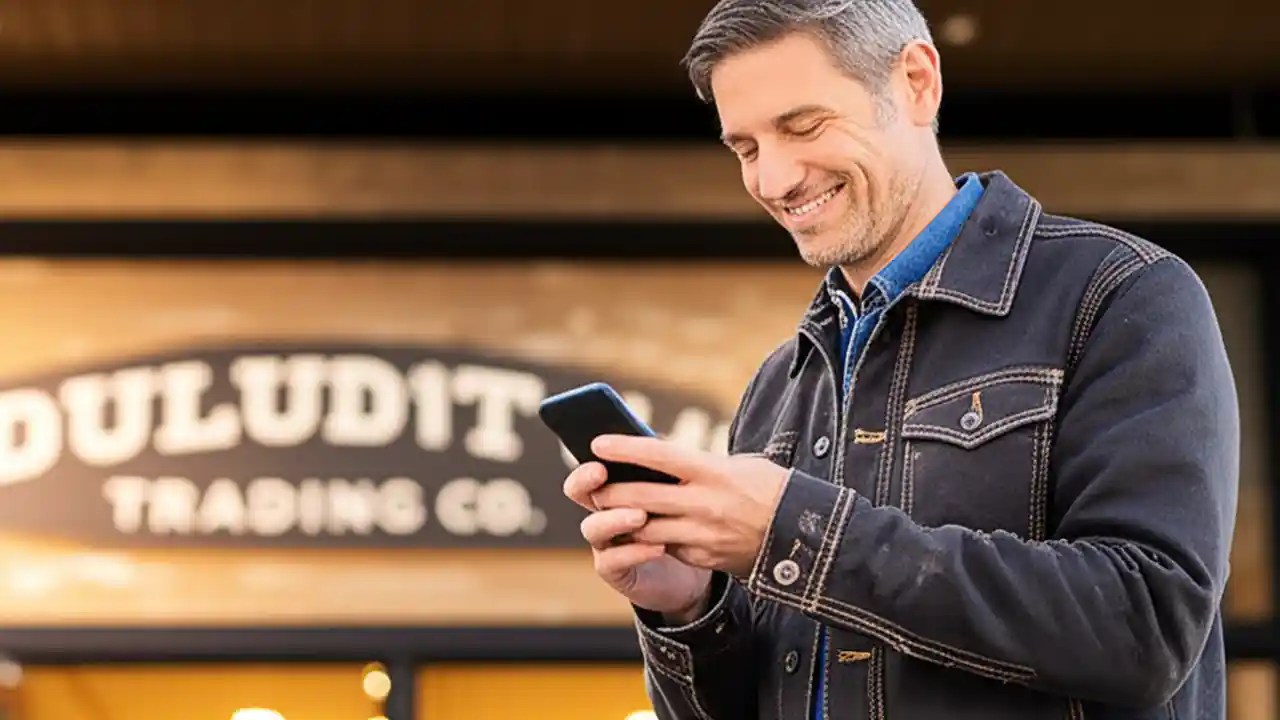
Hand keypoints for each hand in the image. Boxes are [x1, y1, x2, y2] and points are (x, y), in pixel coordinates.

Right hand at [564, 460, 713, 620]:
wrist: (699, 563)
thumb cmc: (685, 517)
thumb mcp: (679, 489)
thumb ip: (664, 469)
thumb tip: (660, 439)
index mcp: (614, 487)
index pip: (589, 469)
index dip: (588, 461)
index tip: (596, 448)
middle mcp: (603, 512)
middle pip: (579, 494)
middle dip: (587, 482)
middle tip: (602, 473)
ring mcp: (606, 544)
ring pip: (592, 528)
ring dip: (613, 518)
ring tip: (640, 515)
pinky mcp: (617, 572)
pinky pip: (611, 562)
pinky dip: (633, 552)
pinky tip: (658, 547)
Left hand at [590, 434, 789, 577]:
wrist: (804, 536)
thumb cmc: (771, 490)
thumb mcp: (741, 464)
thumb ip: (701, 463)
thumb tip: (661, 459)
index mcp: (714, 471)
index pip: (658, 455)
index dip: (625, 448)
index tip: (598, 442)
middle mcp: (705, 503)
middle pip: (641, 496)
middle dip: (611, 491)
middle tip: (594, 485)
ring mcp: (703, 534)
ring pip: (646, 527)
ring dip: (625, 520)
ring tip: (613, 509)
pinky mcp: (704, 557)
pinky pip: (668, 546)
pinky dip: (655, 538)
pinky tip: (649, 530)